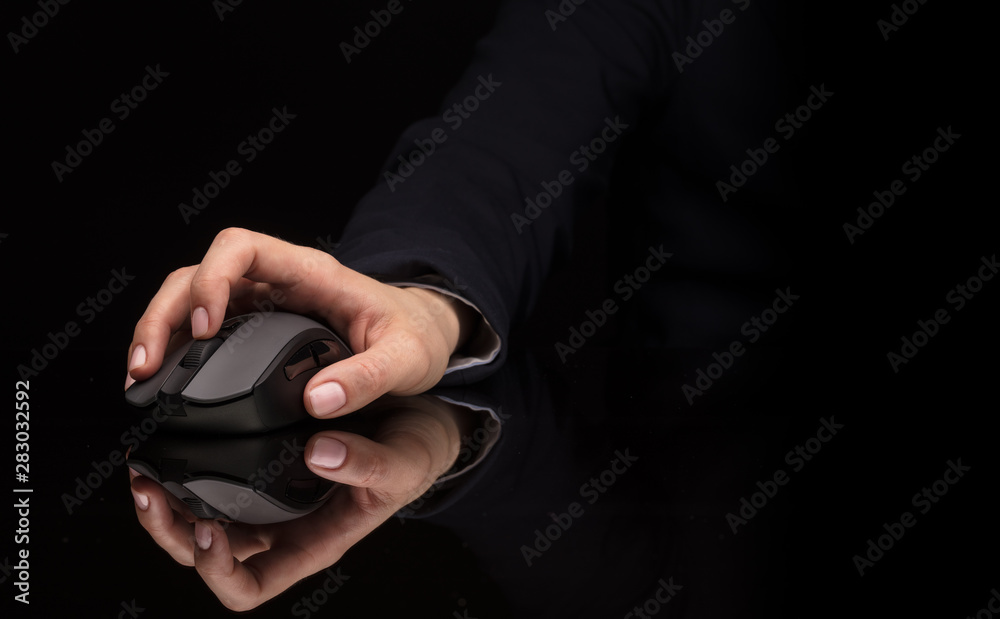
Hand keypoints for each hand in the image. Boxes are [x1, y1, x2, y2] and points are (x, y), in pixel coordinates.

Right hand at [124, 227, 474, 416]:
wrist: (420, 340)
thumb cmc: (415, 338)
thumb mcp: (406, 359)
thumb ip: (369, 377)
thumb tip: (317, 401)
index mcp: (311, 274)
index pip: (241, 248)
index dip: (212, 279)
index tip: (206, 326)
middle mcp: (278, 282)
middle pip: (198, 274)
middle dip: (165, 313)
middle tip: (146, 366)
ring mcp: (263, 305)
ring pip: (191, 299)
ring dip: (160, 332)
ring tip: (140, 379)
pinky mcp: (257, 330)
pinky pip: (204, 331)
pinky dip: (178, 352)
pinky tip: (162, 384)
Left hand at [129, 395, 467, 610]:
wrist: (420, 416)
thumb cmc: (415, 453)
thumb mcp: (404, 462)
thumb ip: (366, 463)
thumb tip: (318, 454)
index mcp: (311, 542)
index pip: (248, 585)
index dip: (216, 569)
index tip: (205, 529)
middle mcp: (282, 525)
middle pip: (206, 553)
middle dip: (168, 529)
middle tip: (150, 490)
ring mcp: (269, 494)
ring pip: (199, 515)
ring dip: (165, 499)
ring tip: (147, 467)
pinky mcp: (264, 457)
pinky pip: (213, 472)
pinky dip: (187, 461)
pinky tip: (176, 435)